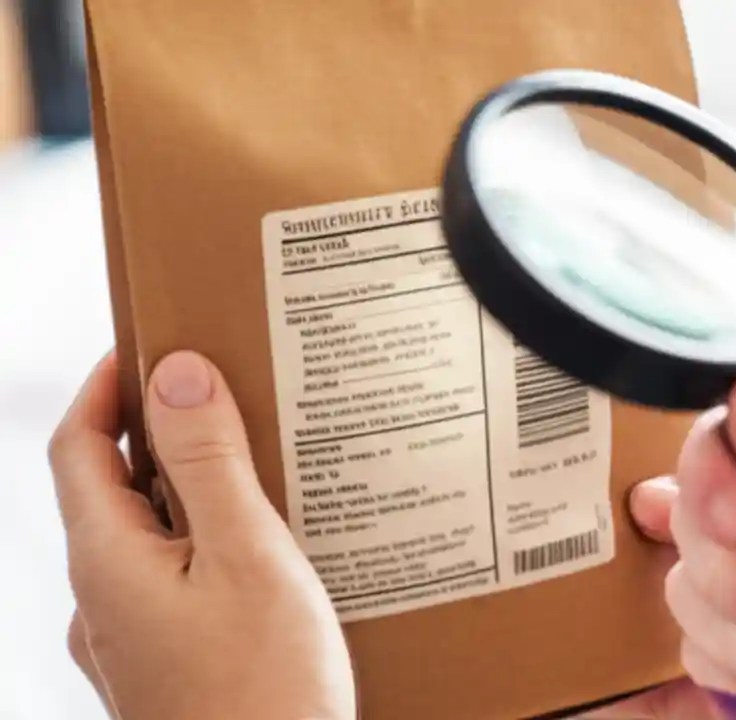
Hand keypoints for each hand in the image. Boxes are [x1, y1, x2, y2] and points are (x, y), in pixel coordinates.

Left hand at [50, 351, 355, 719]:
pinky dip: (208, 546)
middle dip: (160, 434)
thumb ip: (208, 465)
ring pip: (147, 540)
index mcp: (108, 563)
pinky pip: (173, 583)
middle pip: (111, 491)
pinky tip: (268, 554)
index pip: (77, 447)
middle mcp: (102, 602)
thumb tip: (175, 374)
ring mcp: (129, 641)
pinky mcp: (164, 669)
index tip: (148, 340)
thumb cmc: (265, 696)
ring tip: (262, 469)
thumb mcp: (248, 559)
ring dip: (190, 493)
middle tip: (227, 395)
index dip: (105, 387)